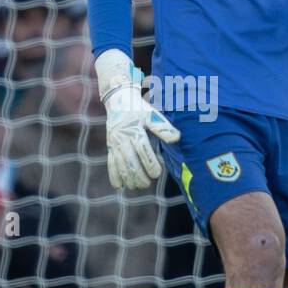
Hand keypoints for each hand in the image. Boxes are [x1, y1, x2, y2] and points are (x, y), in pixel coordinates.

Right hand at [94, 48, 179, 190]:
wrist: (118, 99)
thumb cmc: (139, 108)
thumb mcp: (152, 114)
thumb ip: (163, 127)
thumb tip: (176, 138)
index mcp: (134, 129)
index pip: (142, 149)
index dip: (149, 163)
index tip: (156, 173)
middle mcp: (122, 137)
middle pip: (129, 160)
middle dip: (138, 174)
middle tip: (148, 183)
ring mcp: (114, 143)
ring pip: (120, 164)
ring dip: (128, 178)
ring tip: (138, 187)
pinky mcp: (110, 146)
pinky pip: (110, 163)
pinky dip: (114, 176)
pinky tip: (119, 187)